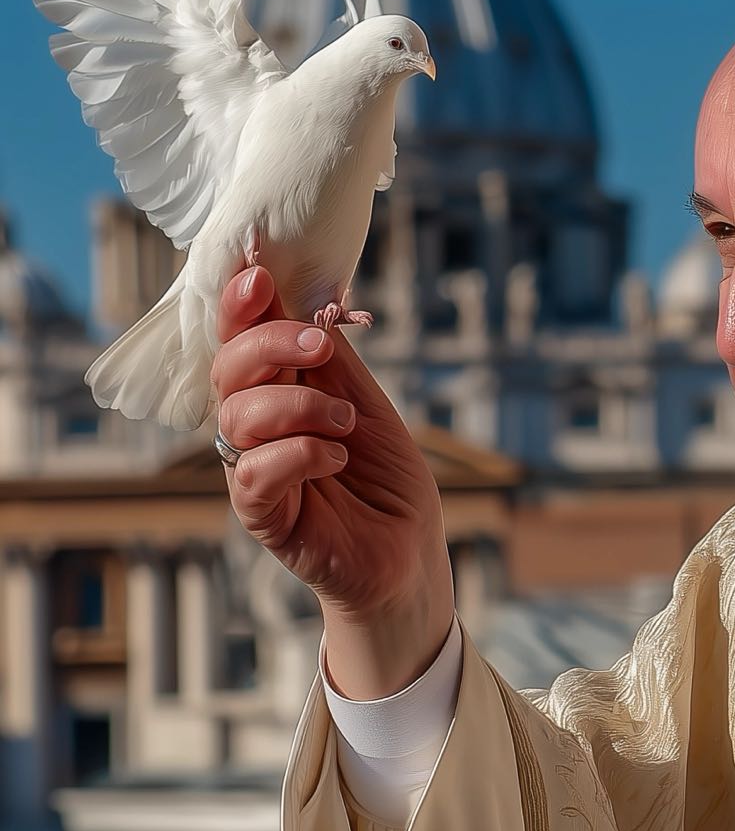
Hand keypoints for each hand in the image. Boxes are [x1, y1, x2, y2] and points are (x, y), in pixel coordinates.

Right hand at [214, 266, 454, 695]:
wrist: (410, 556)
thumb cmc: (388, 482)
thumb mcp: (365, 403)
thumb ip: (328, 358)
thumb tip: (294, 294)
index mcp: (277, 393)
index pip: (240, 340)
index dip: (240, 305)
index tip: (257, 275)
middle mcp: (255, 429)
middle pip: (227, 369)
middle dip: (269, 344)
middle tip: (317, 347)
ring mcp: (253, 470)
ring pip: (239, 415)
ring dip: (298, 406)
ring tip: (345, 423)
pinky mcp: (262, 514)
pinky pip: (254, 471)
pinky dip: (299, 454)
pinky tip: (335, 460)